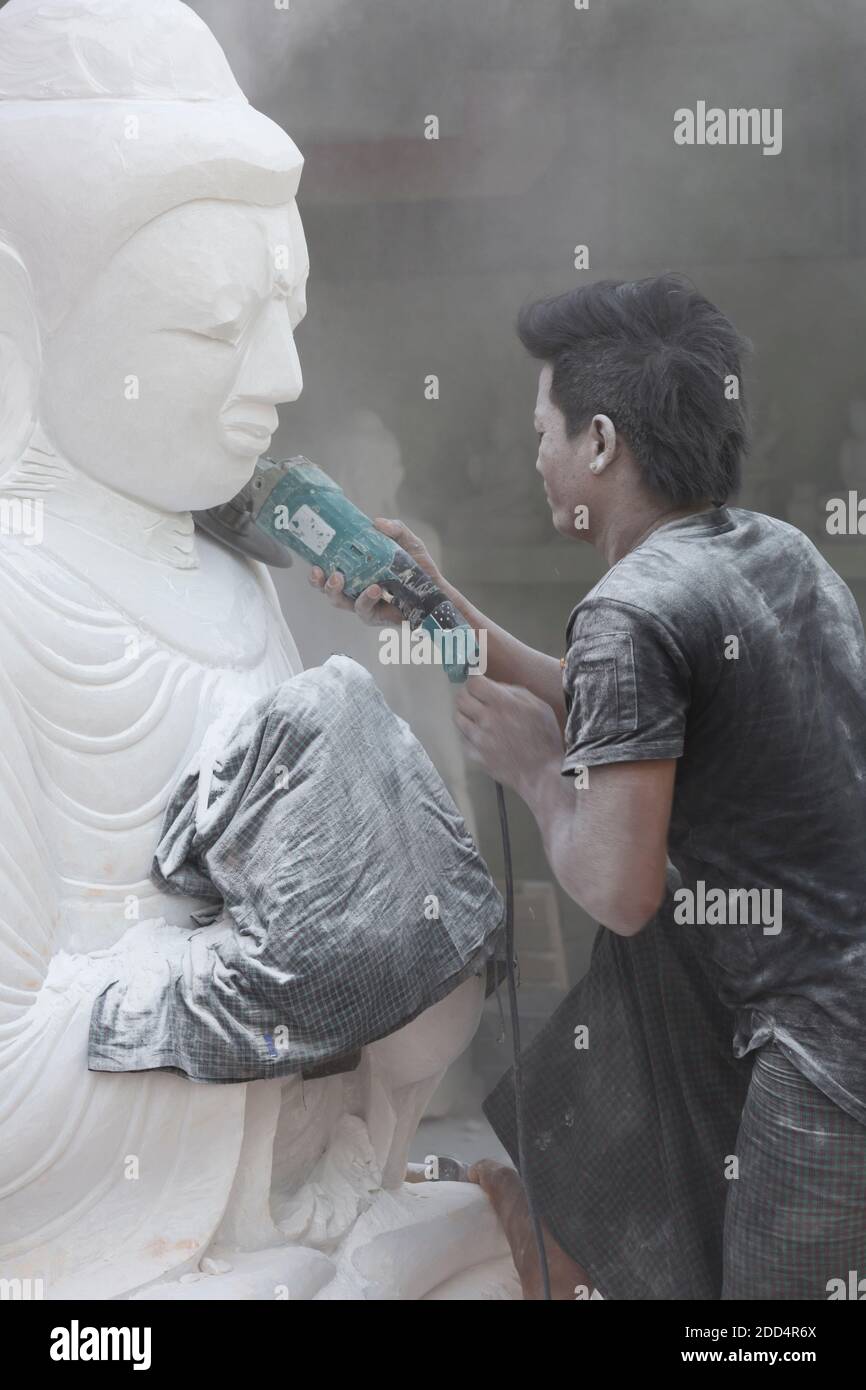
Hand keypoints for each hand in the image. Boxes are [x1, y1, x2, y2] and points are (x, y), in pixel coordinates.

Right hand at [307, 518, 443, 627]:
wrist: (436, 592)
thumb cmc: (418, 569)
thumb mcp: (408, 543)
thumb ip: (395, 530)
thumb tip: (376, 522)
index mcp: (357, 571)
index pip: (329, 570)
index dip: (317, 568)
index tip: (312, 559)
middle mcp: (356, 589)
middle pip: (328, 589)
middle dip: (319, 582)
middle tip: (321, 572)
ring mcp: (364, 604)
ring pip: (340, 603)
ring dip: (335, 591)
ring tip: (340, 578)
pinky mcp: (376, 617)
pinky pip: (364, 611)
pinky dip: (366, 599)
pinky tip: (373, 589)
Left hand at [454, 675, 563, 796]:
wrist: (542, 774)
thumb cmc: (545, 738)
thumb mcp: (539, 706)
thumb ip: (514, 692)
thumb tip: (493, 686)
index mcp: (502, 704)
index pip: (473, 683)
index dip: (474, 680)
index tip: (478, 681)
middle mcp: (486, 719)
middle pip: (461, 698)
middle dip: (468, 694)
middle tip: (477, 698)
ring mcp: (478, 739)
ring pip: (458, 718)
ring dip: (466, 713)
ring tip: (479, 717)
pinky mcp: (474, 755)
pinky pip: (464, 738)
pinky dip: (470, 734)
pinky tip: (483, 736)